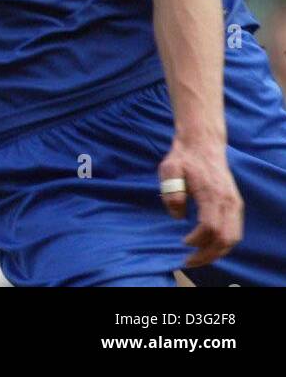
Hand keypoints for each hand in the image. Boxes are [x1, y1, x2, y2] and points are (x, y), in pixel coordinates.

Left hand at [159, 135, 242, 268]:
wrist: (203, 143)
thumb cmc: (183, 158)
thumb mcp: (169, 169)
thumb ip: (171, 192)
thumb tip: (178, 216)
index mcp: (212, 193)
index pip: (210, 226)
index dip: (198, 240)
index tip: (183, 242)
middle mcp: (228, 201)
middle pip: (225, 238)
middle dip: (208, 254)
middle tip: (189, 261)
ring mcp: (235, 203)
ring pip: (233, 238)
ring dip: (217, 252)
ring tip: (198, 258)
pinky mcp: (235, 204)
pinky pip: (235, 231)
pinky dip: (224, 244)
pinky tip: (208, 247)